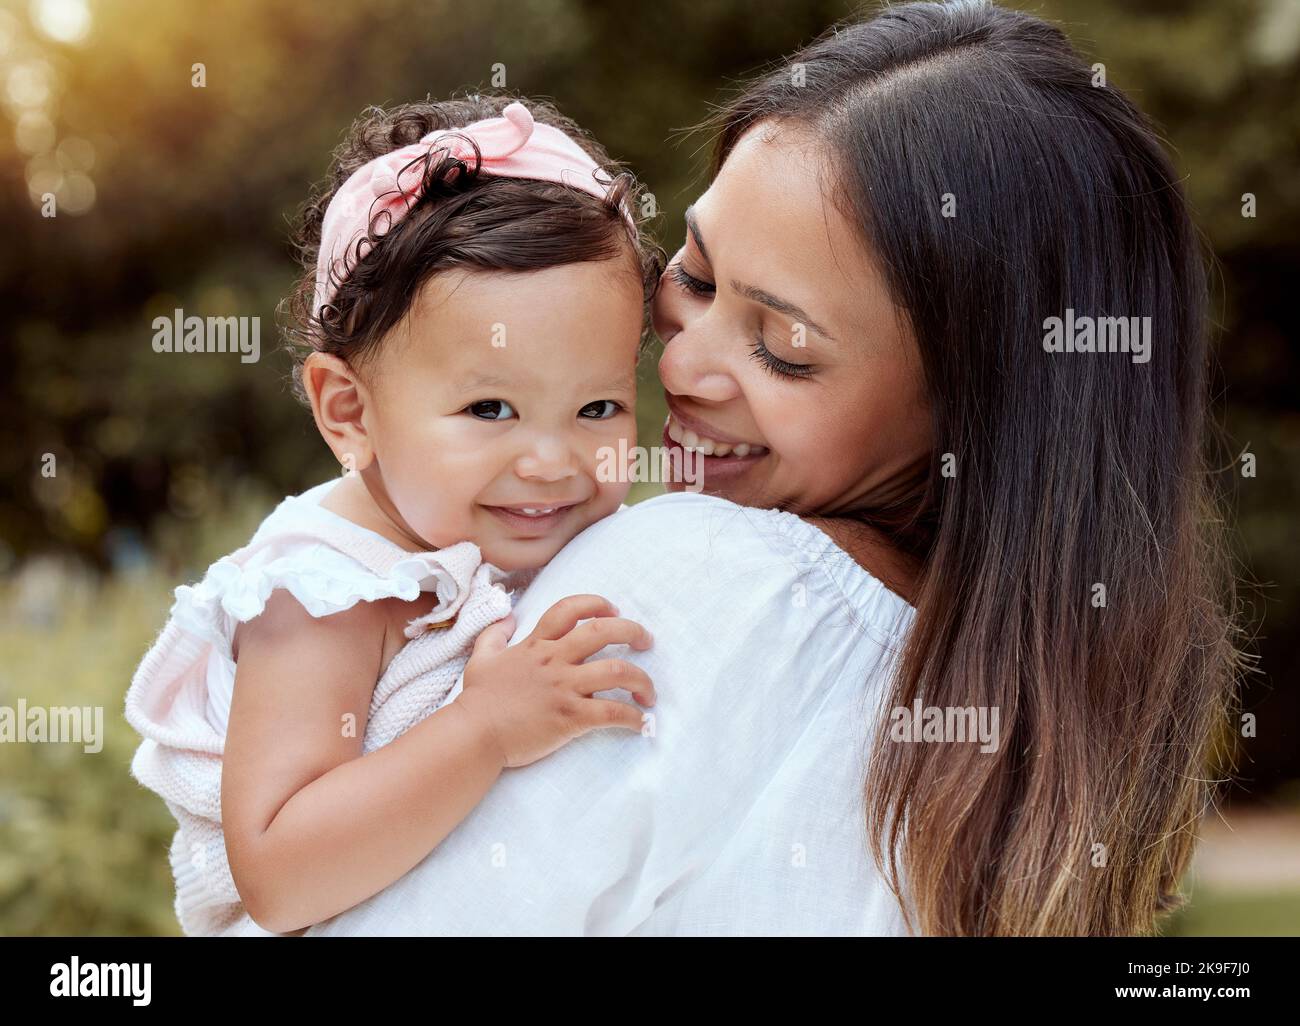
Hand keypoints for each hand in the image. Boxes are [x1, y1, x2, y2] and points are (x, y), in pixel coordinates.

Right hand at [456, 594, 654, 768]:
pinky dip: (633, 717)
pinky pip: (613, 713)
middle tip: (646, 641)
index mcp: (537, 645)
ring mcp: (564, 687)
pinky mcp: (571, 717)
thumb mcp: (481, 659)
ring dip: (643, 679)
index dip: (596, 604)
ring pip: (618, 671)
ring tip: (649, 692)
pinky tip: (640, 723)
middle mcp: (555, 660)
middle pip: (604, 632)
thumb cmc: (478, 701)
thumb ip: (494, 636)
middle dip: (633, 631)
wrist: (474, 735)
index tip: (613, 610)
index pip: (570, 609)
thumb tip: (506, 618)